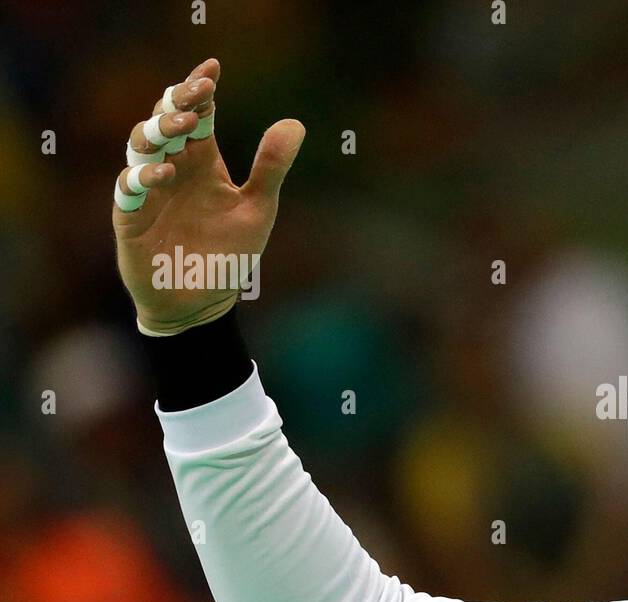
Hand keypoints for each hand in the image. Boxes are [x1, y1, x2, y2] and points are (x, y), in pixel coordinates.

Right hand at [112, 58, 304, 333]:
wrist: (202, 303)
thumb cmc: (229, 255)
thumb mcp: (258, 209)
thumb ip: (271, 168)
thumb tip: (295, 123)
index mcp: (202, 162)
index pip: (198, 115)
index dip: (200, 90)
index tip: (214, 69)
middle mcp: (173, 168)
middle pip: (165, 120)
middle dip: (178, 101)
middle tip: (200, 90)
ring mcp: (149, 191)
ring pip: (141, 145)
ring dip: (160, 131)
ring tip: (183, 124)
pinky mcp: (131, 217)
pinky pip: (129, 188)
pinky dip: (144, 176)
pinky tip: (166, 172)